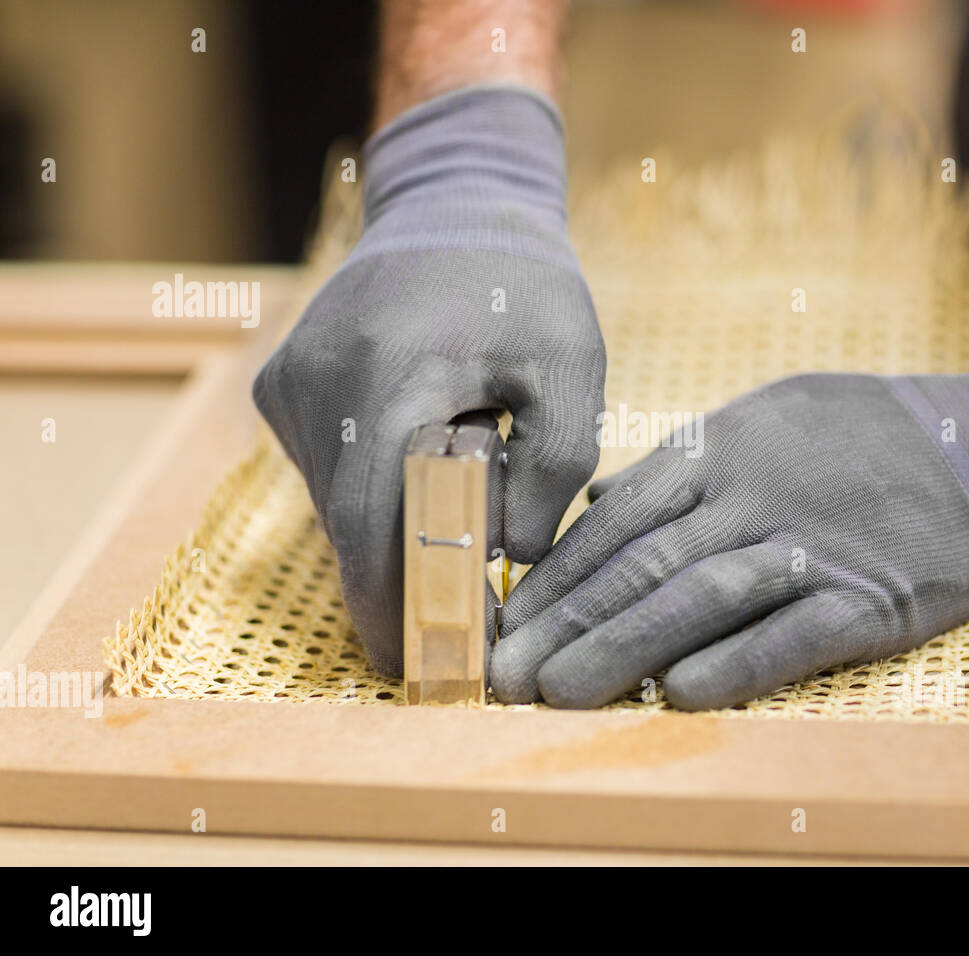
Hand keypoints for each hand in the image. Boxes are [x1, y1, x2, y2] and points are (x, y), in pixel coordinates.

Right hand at [254, 87, 604, 675]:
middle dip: (408, 577)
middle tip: (473, 611)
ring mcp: (287, 388)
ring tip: (466, 494)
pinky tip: (429, 455)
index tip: (433, 666)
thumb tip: (511, 559)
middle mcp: (314, 386)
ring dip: (397, 528)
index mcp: (385, 375)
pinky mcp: (281, 390)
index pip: (376, 526)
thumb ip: (554, 467)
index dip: (399, 609)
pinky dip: (378, 491)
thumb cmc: (525, 287)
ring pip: (340, 506)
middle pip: (354, 528)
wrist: (453, 206)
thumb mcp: (573, 368)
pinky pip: (331, 474)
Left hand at [491, 336, 968, 709]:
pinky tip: (675, 694)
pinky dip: (734, 664)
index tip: (506, 619)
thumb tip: (600, 498)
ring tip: (559, 695)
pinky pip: (793, 635)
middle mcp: (758, 492)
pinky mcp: (873, 595)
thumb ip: (683, 461)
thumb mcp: (768, 418)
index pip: (618, 515)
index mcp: (725, 446)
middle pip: (644, 562)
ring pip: (701, 598)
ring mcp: (816, 543)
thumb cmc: (870, 436)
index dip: (557, 573)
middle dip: (567, 622)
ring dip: (622, 649)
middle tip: (505, 674)